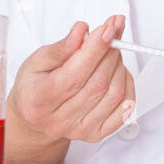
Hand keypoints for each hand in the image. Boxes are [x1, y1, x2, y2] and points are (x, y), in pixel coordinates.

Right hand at [3, 16, 135, 163]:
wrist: (35, 116)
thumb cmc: (35, 86)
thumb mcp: (38, 60)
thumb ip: (62, 47)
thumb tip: (82, 32)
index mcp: (38, 100)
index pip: (74, 75)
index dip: (95, 50)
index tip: (107, 28)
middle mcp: (58, 120)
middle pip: (97, 84)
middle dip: (110, 51)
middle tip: (111, 31)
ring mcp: (80, 130)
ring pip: (114, 94)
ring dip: (119, 65)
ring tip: (110, 51)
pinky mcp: (96, 134)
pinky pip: (124, 109)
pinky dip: (127, 85)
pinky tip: (118, 72)